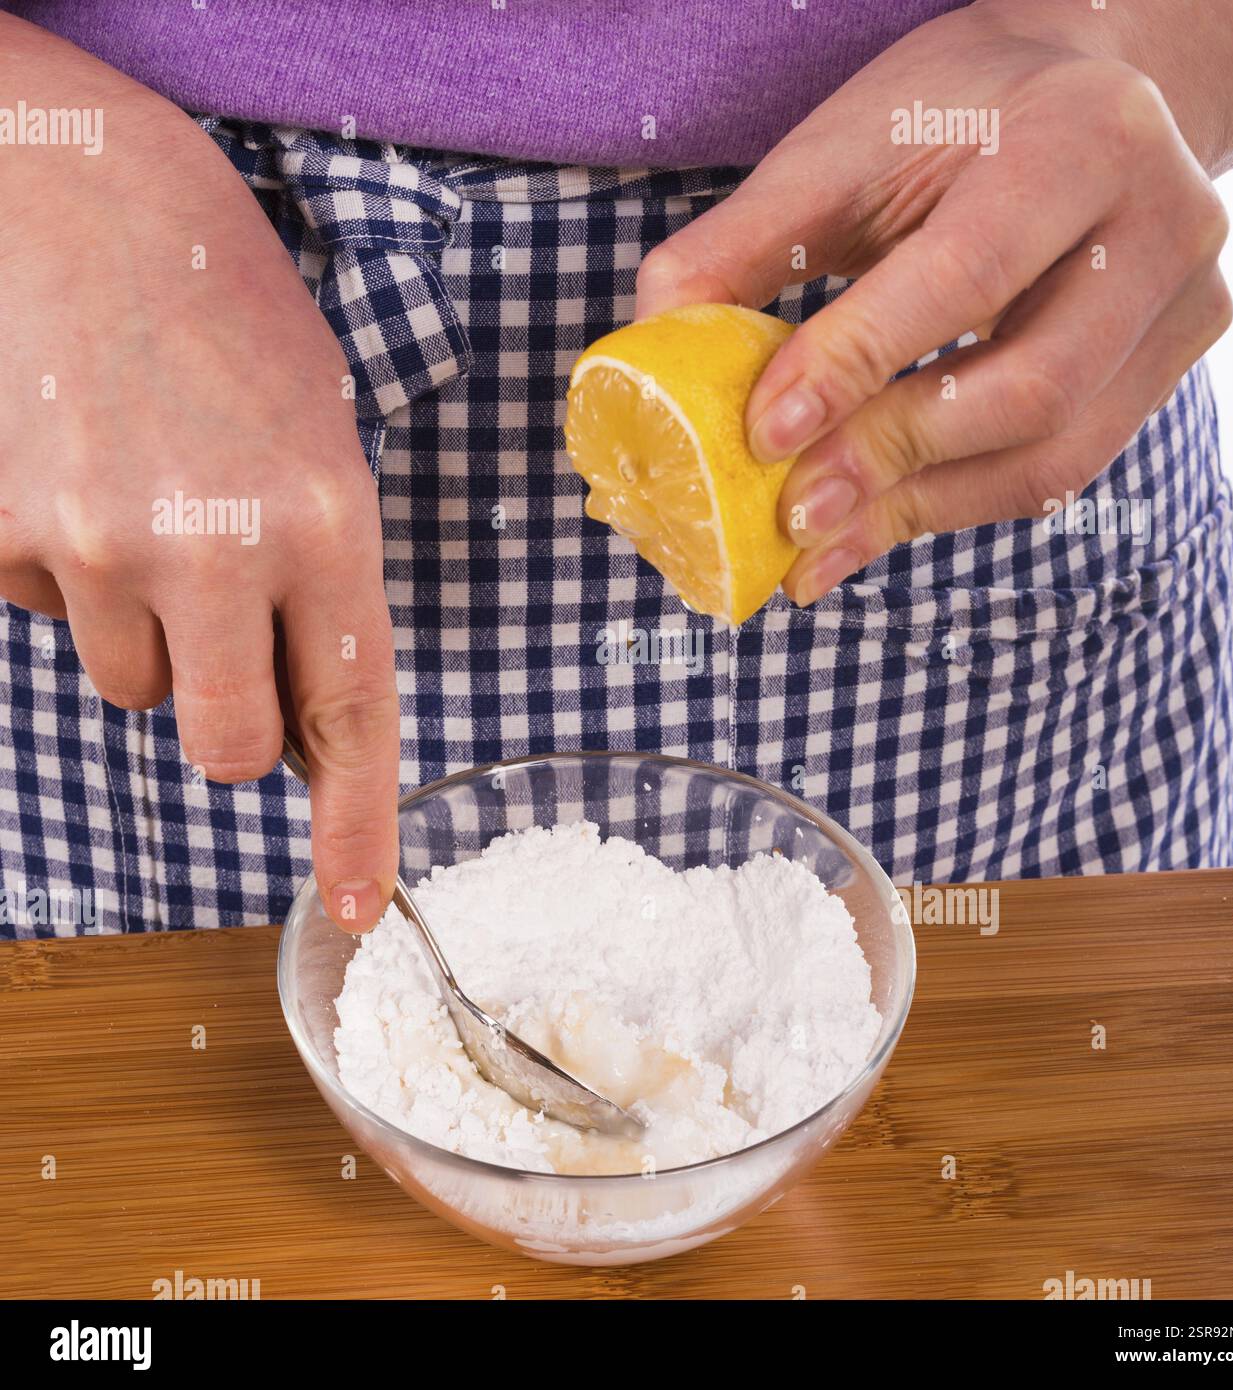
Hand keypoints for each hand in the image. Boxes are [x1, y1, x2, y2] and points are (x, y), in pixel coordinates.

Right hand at [0, 18, 396, 929]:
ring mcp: (93, 540)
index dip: (356, 824)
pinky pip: (46, 616)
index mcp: (325, 520)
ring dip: (150, 631)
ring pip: (135, 685)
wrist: (88, 196)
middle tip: (228, 644)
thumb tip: (297, 730)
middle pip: (226, 748)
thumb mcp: (321, 450)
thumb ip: (320, 591)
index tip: (356, 903)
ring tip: (152, 506)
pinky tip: (82, 481)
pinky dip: (68, 577)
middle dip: (234, 730)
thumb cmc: (231, 324)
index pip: (353, 714)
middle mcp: (214, 545)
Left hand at [635, 0, 1232, 605]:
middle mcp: (1161, 223)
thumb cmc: (948, 118)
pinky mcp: (1171, 365)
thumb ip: (745, 244)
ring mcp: (1183, 304)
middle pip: (1030, 387)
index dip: (857, 365)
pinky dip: (953, 508)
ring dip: (920, 510)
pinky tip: (872, 528)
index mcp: (1078, 138)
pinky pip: (1061, 471)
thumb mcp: (843, 152)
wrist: (1077, 98)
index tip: (764, 434)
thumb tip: (652, 344)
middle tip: (791, 513)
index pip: (964, 274)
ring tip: (816, 545)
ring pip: (1055, 456)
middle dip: (892, 459)